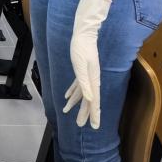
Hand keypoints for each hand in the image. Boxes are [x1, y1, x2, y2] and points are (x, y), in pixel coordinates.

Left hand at [62, 0, 112, 128]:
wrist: (83, 35)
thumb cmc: (81, 49)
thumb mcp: (80, 66)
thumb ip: (84, 83)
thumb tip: (89, 98)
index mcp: (93, 81)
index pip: (94, 102)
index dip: (94, 115)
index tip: (94, 126)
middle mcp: (92, 80)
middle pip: (88, 100)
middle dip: (85, 113)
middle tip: (81, 125)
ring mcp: (87, 75)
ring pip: (82, 94)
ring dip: (76, 104)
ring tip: (67, 113)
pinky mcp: (81, 70)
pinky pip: (77, 85)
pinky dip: (72, 92)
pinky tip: (67, 97)